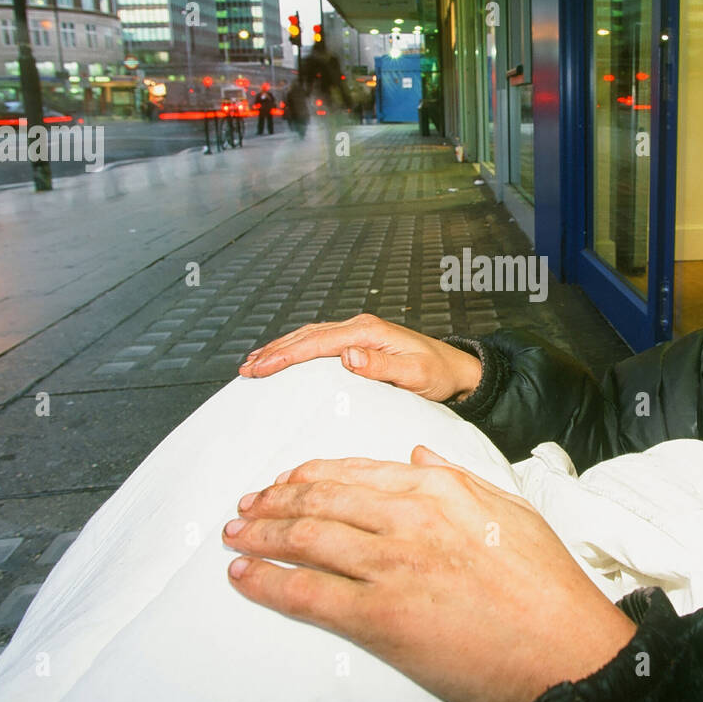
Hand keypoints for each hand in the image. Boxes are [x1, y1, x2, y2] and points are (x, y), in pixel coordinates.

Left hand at [222, 445, 637, 701]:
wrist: (565, 647)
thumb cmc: (545, 586)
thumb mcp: (508, 511)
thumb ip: (457, 476)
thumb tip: (418, 454)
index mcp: (438, 490)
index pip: (354, 472)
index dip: (309, 474)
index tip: (285, 479)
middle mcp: (408, 519)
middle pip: (320, 500)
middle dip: (274, 500)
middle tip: (247, 504)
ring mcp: (391, 567)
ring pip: (305, 539)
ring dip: (260, 535)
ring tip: (236, 535)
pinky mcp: (379, 617)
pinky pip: (307, 594)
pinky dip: (267, 582)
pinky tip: (245, 576)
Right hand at [238, 313, 482, 403]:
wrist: (456, 369)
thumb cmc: (438, 374)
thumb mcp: (415, 374)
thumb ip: (381, 365)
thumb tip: (348, 356)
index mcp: (368, 332)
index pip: (317, 343)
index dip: (285, 356)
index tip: (260, 368)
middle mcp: (359, 327)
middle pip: (306, 336)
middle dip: (274, 352)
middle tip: (246, 369)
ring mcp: (358, 332)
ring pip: (309, 336)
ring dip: (281, 349)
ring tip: (254, 364)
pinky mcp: (359, 341)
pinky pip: (319, 342)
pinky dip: (297, 348)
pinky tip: (284, 358)